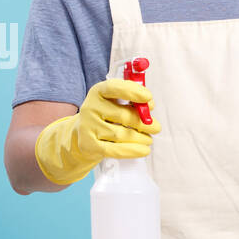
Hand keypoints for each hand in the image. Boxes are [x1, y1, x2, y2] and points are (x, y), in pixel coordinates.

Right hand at [34, 78, 160, 184]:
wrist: (82, 135)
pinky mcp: (89, 145)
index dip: (132, 91)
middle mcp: (90, 108)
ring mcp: (88, 127)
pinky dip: (133, 151)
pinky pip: (115, 150)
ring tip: (149, 140)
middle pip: (123, 115)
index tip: (148, 97)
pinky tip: (144, 150)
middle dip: (144, 123)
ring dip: (141, 138)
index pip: (113, 88)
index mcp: (97, 92)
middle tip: (156, 127)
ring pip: (122, 134)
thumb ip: (132, 100)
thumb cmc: (105, 115)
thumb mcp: (114, 102)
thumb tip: (150, 105)